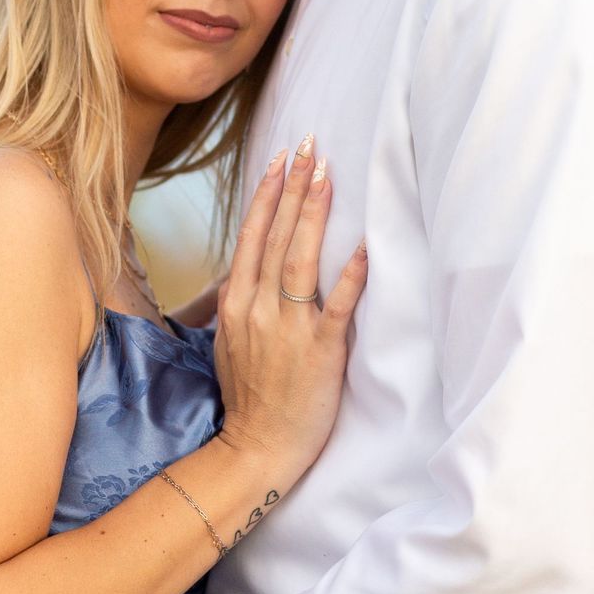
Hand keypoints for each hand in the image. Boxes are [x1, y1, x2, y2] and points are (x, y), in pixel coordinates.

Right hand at [214, 136, 367, 483]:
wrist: (256, 448)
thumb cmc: (248, 398)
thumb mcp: (228, 343)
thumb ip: (238, 303)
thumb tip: (243, 272)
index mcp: (235, 303)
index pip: (253, 235)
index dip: (269, 193)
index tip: (281, 158)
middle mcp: (258, 307)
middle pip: (277, 235)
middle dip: (295, 186)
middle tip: (311, 145)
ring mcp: (288, 328)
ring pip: (301, 258)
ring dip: (315, 212)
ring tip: (327, 174)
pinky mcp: (320, 351)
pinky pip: (337, 305)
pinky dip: (351, 274)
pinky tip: (365, 245)